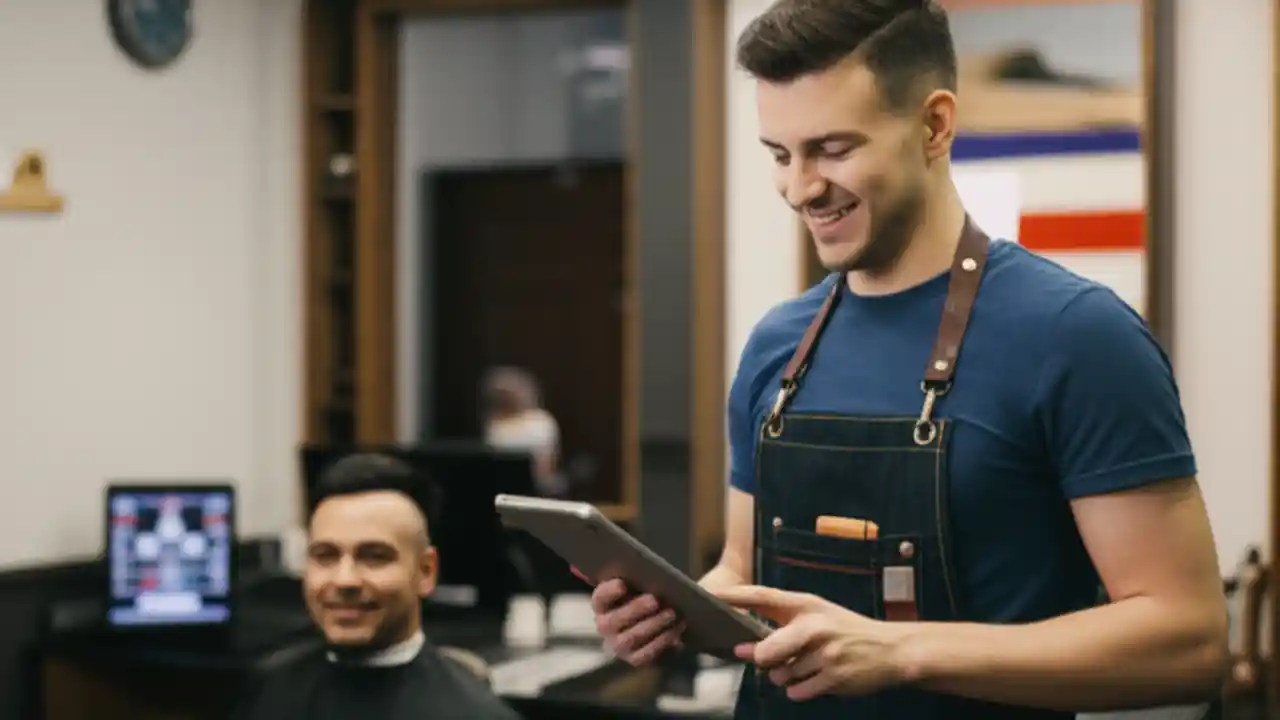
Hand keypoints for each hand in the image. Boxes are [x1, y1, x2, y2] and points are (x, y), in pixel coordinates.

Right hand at [589, 578, 685, 665]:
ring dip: (653, 624)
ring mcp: (618, 645)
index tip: (622, 584)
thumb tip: (653, 577)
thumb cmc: (644, 594)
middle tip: (654, 600)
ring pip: (632, 637)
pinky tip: (677, 627)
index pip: (600, 597)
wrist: (654, 617)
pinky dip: (663, 640)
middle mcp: (604, 626)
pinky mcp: (634, 658)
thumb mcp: (638, 585)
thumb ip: (639, 579)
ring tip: (672, 613)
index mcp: (602, 604)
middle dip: (635, 609)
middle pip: (614, 620)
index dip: (609, 591)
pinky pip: (647, 653)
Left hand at [714, 585, 908, 700]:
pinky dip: (799, 690)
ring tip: (807, 665)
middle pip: (767, 650)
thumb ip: (782, 627)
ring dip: (785, 676)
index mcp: (807, 604)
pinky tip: (815, 679)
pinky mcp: (834, 677)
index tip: (713, 596)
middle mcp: (815, 625)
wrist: (890, 650)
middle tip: (762, 658)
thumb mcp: (817, 615)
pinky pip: (797, 692)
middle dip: (761, 659)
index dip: (737, 597)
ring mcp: (825, 652)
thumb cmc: (845, 631)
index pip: (764, 597)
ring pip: (781, 675)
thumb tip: (745, 649)